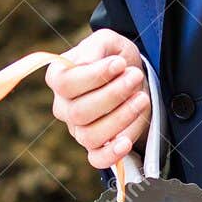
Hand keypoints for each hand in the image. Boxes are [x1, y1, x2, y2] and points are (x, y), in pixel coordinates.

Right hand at [45, 29, 151, 169]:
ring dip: (121, 118)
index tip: (119, 63)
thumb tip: (86, 64)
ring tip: (142, 98)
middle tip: (136, 76)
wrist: (134, 78)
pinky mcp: (95, 147)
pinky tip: (126, 142)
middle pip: (79, 112)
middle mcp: (63, 107)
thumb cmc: (116, 59)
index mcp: (59, 78)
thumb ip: (95, 46)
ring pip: (90, 136)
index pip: (66, 84)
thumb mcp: (108, 42)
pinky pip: (97, 159)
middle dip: (113, 95)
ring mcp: (78, 130)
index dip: (94, 76)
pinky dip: (111, 154)